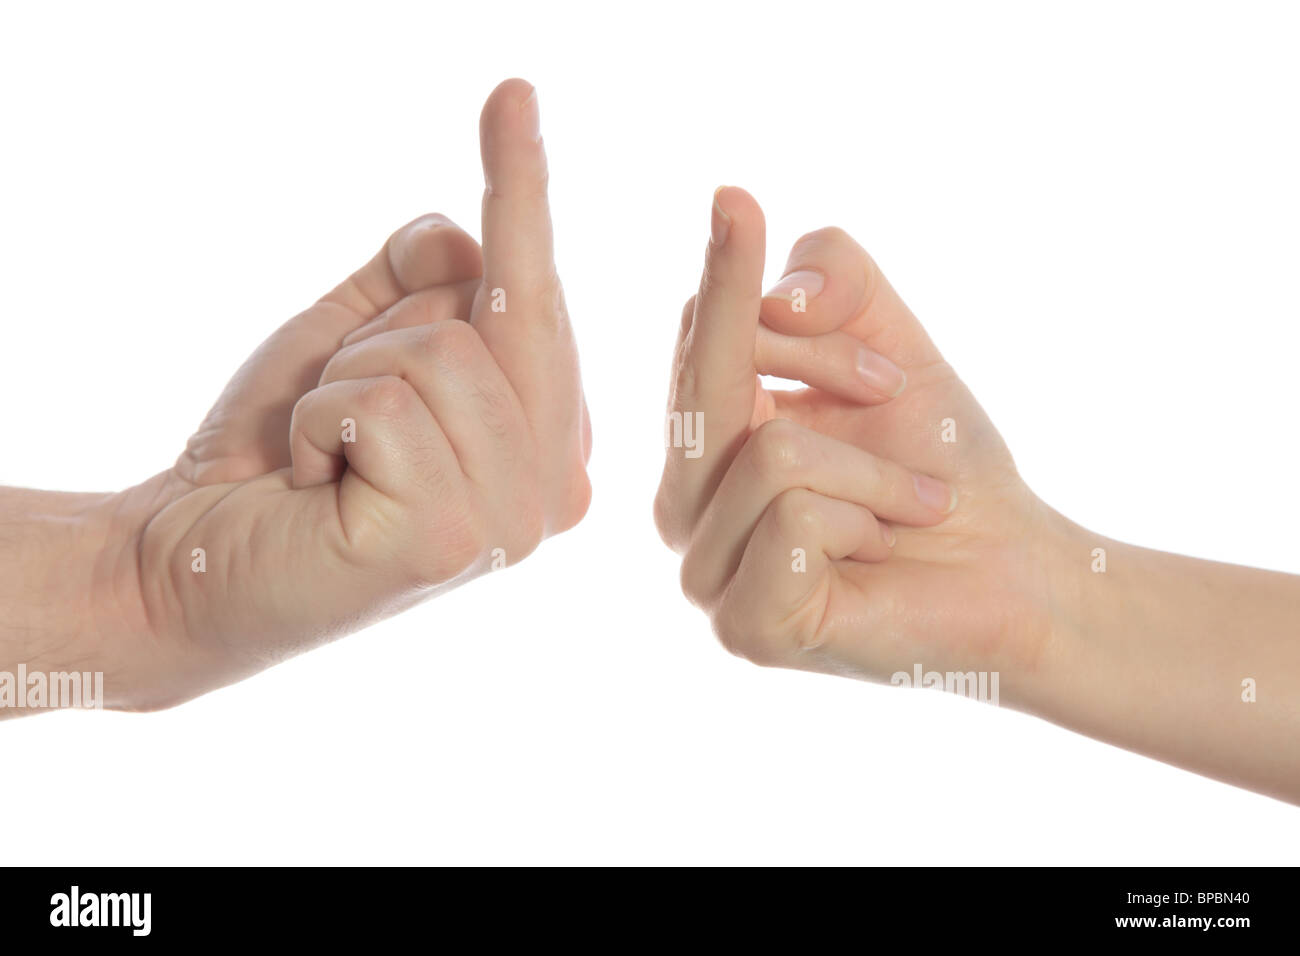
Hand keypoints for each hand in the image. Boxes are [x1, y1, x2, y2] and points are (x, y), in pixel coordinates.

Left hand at [99, 78, 590, 708]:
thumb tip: (464, 233)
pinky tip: (319, 486)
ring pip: (438, 353)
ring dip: (346, 383)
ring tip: (331, 457)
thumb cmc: (280, 451)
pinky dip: (320, 423)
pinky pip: (381, 403)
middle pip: (499, 312)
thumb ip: (418, 277)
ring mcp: (513, 523)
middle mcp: (555, 488)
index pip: (543, 294)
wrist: (190, 560)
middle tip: (338, 411)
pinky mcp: (451, 540)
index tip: (511, 93)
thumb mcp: (352, 336)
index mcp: (548, 442)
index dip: (519, 193)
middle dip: (388, 330)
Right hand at [655, 187, 1069, 698]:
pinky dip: (869, 520)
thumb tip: (781, 294)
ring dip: (876, 471)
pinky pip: (797, 520)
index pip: (693, 338)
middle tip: (894, 389)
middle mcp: (684, 506)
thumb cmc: (943, 462)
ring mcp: (706, 574)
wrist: (1016, 567)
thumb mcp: (894, 346)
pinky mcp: (747, 629)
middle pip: (710, 382)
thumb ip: (837, 281)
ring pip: (772, 454)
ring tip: (904, 507)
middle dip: (827, 366)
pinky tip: (879, 555)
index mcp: (703, 442)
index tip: (733, 197)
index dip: (728, 273)